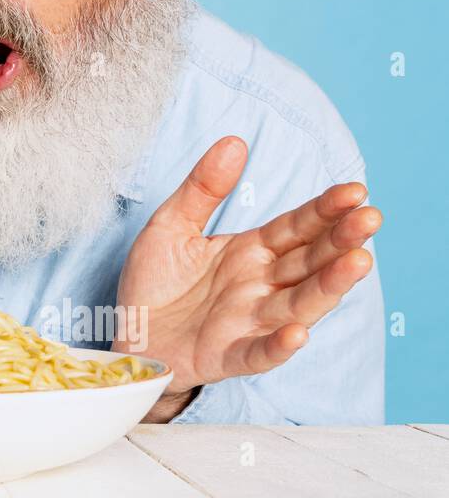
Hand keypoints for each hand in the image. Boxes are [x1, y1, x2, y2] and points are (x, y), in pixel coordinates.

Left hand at [114, 136, 380, 419]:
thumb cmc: (155, 282)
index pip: (297, 227)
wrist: (129, 335)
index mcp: (252, 252)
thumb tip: (234, 141)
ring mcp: (249, 322)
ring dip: (328, 286)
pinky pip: (259, 353)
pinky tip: (297, 333)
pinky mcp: (229, 356)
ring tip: (357, 262)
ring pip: (298, 304)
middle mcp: (260, 285)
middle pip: (308, 261)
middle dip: (340, 240)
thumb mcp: (171, 224)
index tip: (354, 191)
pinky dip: (278, 345)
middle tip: (369, 218)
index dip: (324, 210)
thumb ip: (203, 188)